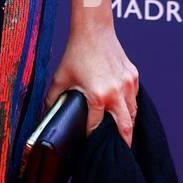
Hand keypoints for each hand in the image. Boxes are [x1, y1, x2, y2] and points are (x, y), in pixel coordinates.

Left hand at [44, 25, 139, 146]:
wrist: (93, 31)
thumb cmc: (76, 53)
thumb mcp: (60, 78)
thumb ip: (53, 98)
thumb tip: (46, 114)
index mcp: (97, 96)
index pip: (96, 126)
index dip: (91, 136)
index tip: (89, 143)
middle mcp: (116, 93)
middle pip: (125, 127)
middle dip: (123, 141)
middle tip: (119, 151)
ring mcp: (128, 85)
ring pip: (134, 113)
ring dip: (129, 124)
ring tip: (123, 134)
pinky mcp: (133, 77)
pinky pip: (135, 98)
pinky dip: (131, 107)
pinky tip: (124, 111)